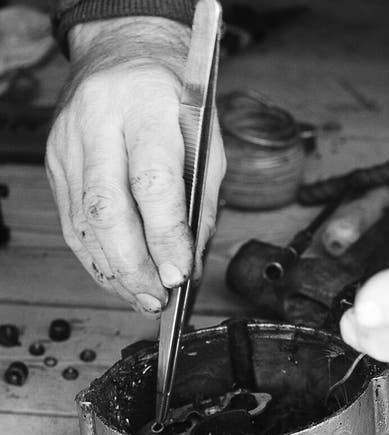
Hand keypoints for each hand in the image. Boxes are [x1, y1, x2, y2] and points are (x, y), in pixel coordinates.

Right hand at [46, 17, 225, 316]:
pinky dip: (98, 261)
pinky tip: (121, 280)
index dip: (165, 237)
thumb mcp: (206, 139)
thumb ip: (200, 201)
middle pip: (107, 210)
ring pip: (84, 225)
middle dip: (134, 267)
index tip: (179, 275)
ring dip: (116, 273)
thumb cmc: (172, 99)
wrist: (121, 55)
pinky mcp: (56, 167)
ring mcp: (69, 146)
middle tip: (158, 299)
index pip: (152, 182)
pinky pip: (73, 226)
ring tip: (144, 299)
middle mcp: (97, 124)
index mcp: (145, 106)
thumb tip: (191, 262)